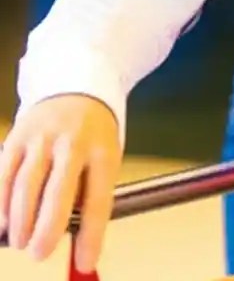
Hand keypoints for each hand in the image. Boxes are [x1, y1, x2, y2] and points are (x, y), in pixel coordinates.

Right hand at [0, 95, 121, 272]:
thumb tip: (76, 238)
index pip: (98, 200)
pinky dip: (1, 201)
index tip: (87, 261)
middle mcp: (73, 143)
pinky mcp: (17, 138)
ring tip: (21, 242)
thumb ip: (89, 193)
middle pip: (57, 193)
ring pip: (25, 185)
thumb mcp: (105, 159)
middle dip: (47, 229)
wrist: (77, 89)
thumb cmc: (94, 135)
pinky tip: (2, 222)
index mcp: (103, 152)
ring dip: (20, 220)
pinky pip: (4, 174)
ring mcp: (42, 139)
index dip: (92, 235)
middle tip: (40, 254)